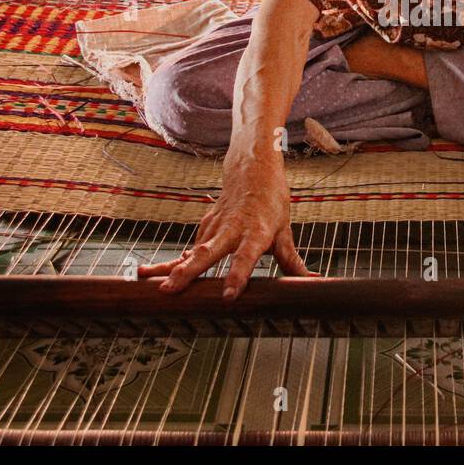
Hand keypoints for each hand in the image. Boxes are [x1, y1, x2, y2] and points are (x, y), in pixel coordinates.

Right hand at [140, 155, 316, 296]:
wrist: (252, 169)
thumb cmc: (271, 202)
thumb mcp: (285, 229)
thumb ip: (291, 259)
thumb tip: (311, 280)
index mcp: (256, 231)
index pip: (246, 256)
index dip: (238, 275)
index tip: (227, 295)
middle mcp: (232, 229)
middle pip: (208, 252)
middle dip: (189, 271)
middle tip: (171, 289)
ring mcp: (215, 226)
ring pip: (192, 250)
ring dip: (171, 268)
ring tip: (152, 284)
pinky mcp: (205, 227)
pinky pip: (188, 249)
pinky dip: (171, 263)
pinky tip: (152, 277)